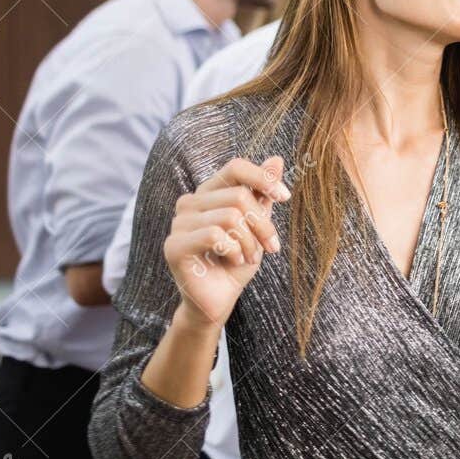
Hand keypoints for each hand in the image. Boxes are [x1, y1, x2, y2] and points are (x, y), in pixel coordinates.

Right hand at [164, 156, 287, 329]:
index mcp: (208, 193)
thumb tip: (276, 159)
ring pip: (230, 216)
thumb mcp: (257, 225)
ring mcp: (178, 224)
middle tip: (271, 246)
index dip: (262, 178)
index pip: (235, 168)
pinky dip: (235, 250)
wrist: (220, 299)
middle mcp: (189, 203)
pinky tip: (234, 261)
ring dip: (250, 242)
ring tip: (249, 258)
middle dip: (263, 224)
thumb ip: (262, 193)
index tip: (284, 197)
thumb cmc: (238, 261)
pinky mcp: (174, 246)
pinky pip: (215, 235)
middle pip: (239, 196)